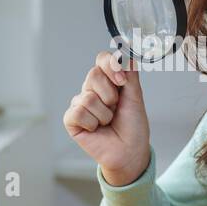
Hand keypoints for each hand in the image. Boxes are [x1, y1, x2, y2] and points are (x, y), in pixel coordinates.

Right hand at [63, 49, 149, 184]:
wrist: (129, 151)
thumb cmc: (133, 126)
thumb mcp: (135, 97)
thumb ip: (130, 74)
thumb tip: (126, 54)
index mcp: (108, 81)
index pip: (102, 60)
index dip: (111, 66)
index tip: (122, 81)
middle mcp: (92, 90)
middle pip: (93, 75)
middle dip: (110, 95)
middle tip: (116, 109)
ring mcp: (80, 104)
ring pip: (87, 97)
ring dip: (104, 114)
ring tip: (108, 122)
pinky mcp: (71, 120)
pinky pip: (78, 112)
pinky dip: (92, 123)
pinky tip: (96, 129)